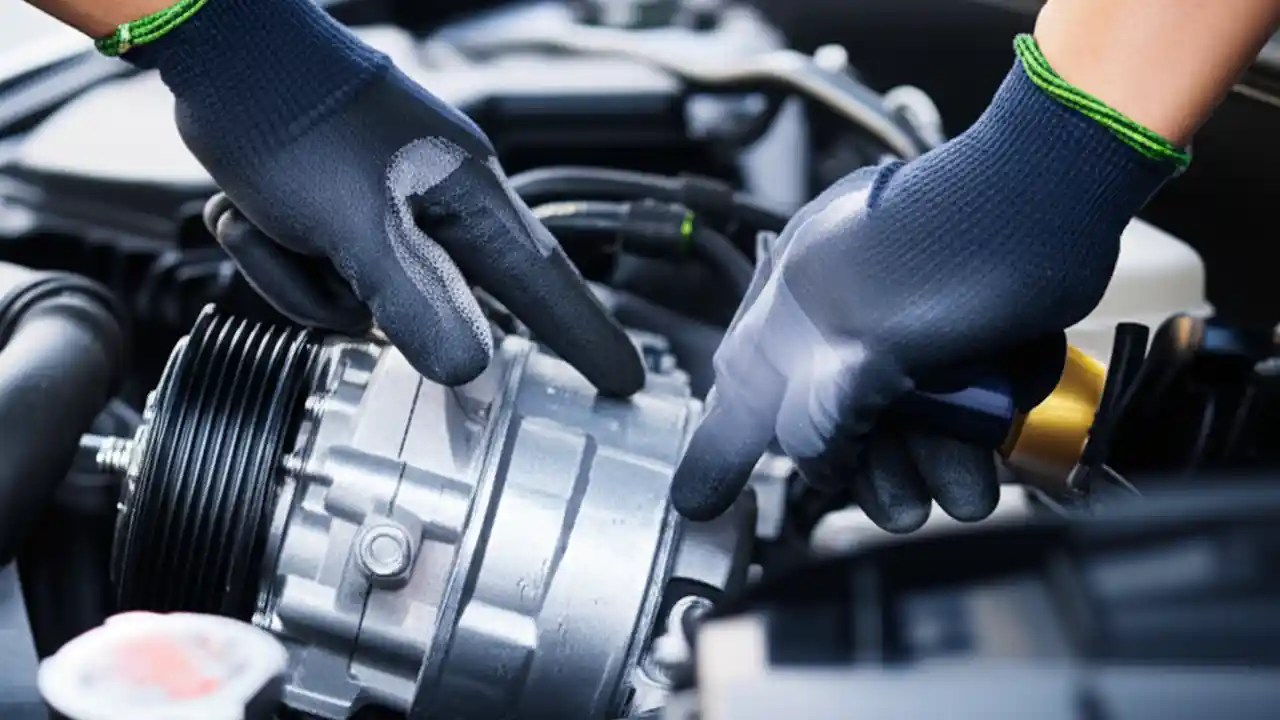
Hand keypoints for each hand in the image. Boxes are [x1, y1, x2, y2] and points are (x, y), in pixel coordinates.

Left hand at [147, 0, 643, 395]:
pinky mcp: (343, 213)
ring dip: (312, 284)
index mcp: (468, 199)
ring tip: (281, 231)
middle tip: (365, 306)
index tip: (623, 380)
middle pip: (446, 306)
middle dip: (391, 318)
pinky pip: (327, 277)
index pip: (546, 284)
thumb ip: (418, 301)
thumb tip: (470, 367)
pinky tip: (259, 218)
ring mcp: (389, 209)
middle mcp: (439, 206)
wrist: (224, 56)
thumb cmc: (296, 116)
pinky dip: (285, 261)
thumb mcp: (360, 224)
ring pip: (371, 302)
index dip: (588, 338)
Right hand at [671, 65, 1173, 527]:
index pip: (743, 387)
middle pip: (829, 416)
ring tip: (960, 496)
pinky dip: (963, 444)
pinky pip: (949, 407)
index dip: (730, 445)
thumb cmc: (951, 236)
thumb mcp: (856, 344)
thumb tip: (804, 466)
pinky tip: (980, 473)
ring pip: (897, 419)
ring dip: (924, 467)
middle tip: (898, 508)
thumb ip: (811, 415)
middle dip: (866, 472)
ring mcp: (901, 321)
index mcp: (793, 294)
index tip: (710, 498)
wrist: (1054, 192)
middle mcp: (839, 309)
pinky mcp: (960, 334)